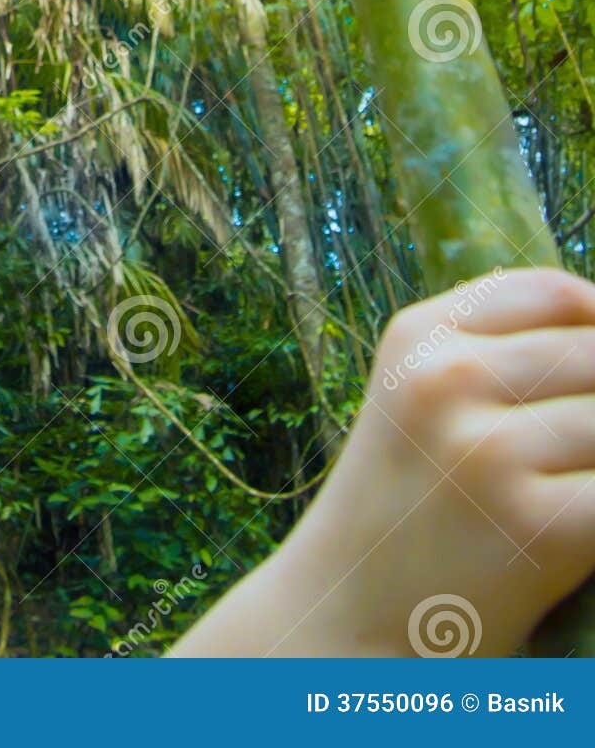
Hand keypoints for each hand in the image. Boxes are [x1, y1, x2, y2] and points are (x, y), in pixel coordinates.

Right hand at [281, 265, 594, 656]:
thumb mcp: (415, 400)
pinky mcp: (537, 525)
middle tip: (576, 449)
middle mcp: (446, 380)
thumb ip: (491, 353)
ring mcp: (489, 451)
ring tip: (568, 486)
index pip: (552, 291)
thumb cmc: (399, 512)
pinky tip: (578, 531)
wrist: (346, 625)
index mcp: (416, 337)